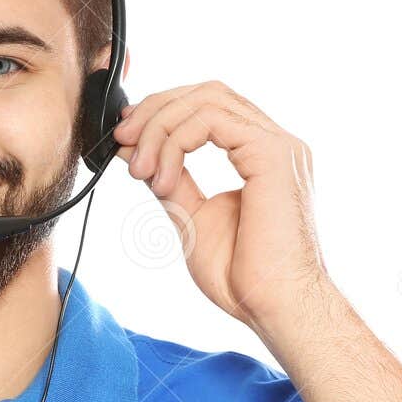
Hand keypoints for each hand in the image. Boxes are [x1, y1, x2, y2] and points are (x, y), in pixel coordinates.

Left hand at [111, 81, 328, 329]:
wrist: (273, 308)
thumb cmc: (243, 278)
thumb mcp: (192, 218)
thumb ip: (172, 182)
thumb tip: (138, 153)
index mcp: (261, 156)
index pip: (210, 108)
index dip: (164, 112)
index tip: (127, 138)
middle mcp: (274, 143)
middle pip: (207, 93)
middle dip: (156, 110)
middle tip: (123, 140)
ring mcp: (278, 145)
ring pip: (207, 100)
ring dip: (160, 128)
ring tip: (139, 169)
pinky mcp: (273, 154)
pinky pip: (211, 121)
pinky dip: (175, 141)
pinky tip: (161, 178)